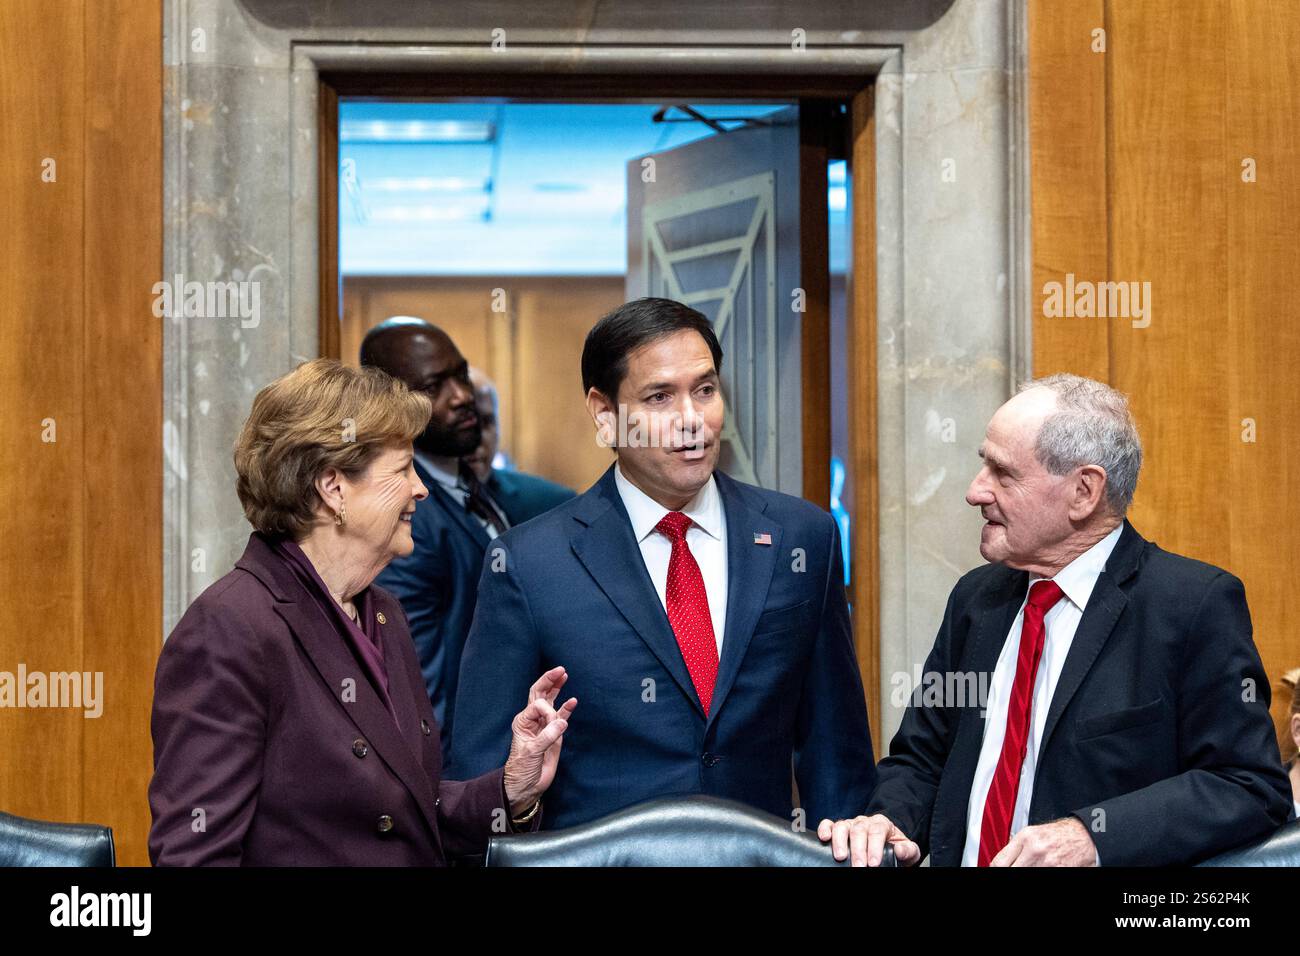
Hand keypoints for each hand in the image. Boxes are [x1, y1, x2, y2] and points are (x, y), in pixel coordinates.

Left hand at [502, 666, 576, 814]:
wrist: (526, 785)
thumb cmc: (522, 768)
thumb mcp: (532, 752)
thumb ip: (547, 736)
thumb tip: (562, 722)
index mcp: (523, 721)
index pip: (538, 703)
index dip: (549, 710)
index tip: (555, 724)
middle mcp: (533, 720)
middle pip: (540, 694)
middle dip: (549, 681)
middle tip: (560, 670)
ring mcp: (544, 726)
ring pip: (550, 702)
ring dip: (557, 689)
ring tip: (564, 675)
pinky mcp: (553, 734)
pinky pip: (561, 716)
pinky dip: (566, 708)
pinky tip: (573, 701)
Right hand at [817, 813, 921, 866]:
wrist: (887, 842)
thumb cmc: (895, 847)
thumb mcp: (908, 850)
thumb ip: (908, 850)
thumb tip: (900, 850)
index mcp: (882, 824)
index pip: (877, 831)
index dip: (875, 847)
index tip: (874, 863)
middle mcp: (864, 822)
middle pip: (859, 830)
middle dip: (858, 849)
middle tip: (859, 866)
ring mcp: (850, 824)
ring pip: (842, 826)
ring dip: (840, 841)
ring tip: (840, 857)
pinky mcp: (839, 828)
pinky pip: (829, 824)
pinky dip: (825, 828)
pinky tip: (824, 838)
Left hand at [988, 817, 1097, 865]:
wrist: (1084, 836)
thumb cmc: (1060, 834)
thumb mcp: (1033, 833)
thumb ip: (1017, 846)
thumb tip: (1002, 861)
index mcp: (1025, 838)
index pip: (999, 861)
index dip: (995, 869)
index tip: (996, 870)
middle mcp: (1034, 850)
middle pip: (1010, 870)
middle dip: (1010, 871)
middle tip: (1013, 869)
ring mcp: (1047, 863)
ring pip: (1025, 874)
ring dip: (1025, 872)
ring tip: (1031, 867)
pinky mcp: (1059, 871)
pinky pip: (1042, 877)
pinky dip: (1039, 875)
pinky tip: (1040, 869)